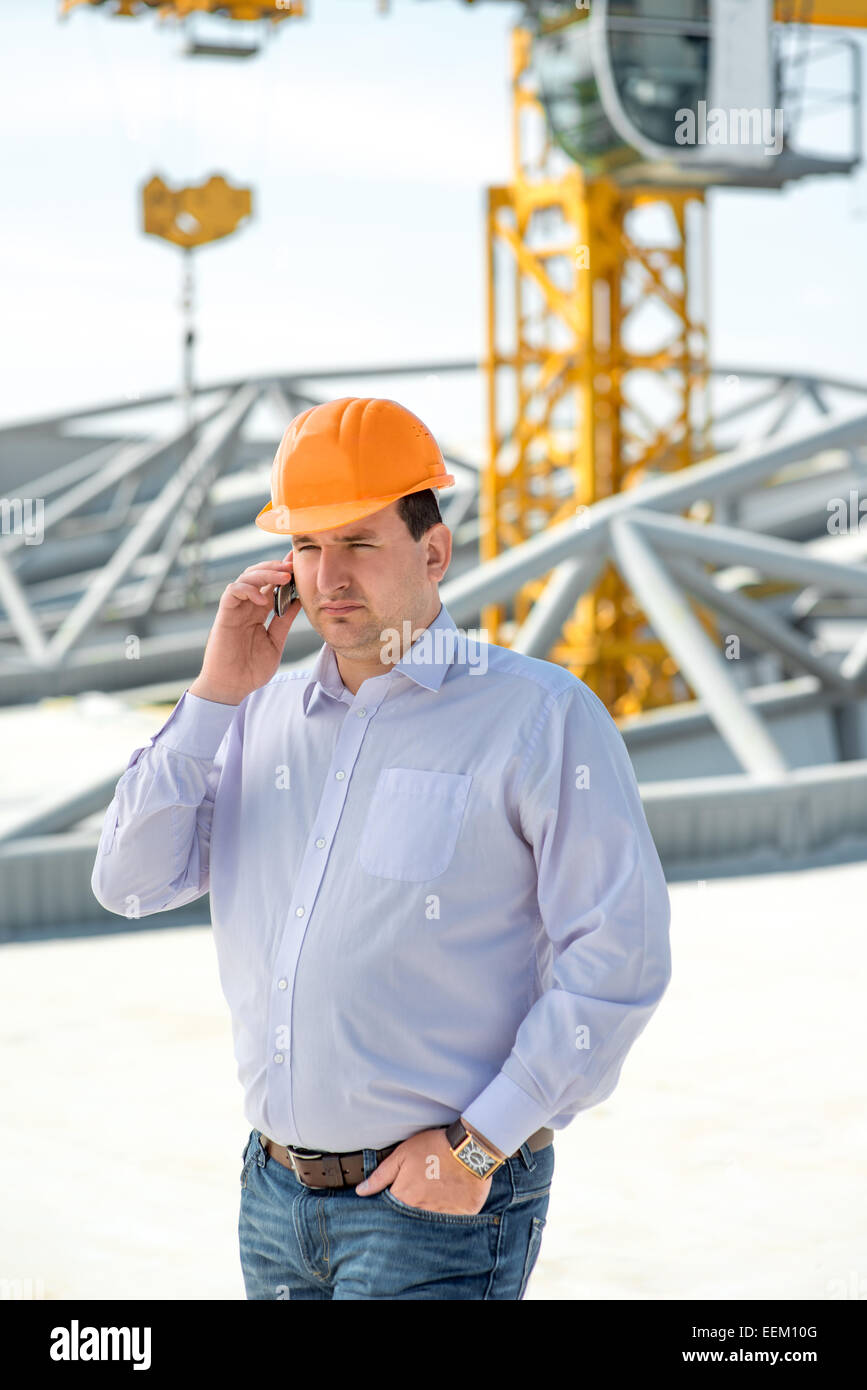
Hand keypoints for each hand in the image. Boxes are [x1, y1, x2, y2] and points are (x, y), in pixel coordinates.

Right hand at [189, 551, 300, 705]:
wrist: (232, 688)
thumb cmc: (251, 670)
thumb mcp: (276, 642)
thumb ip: (284, 621)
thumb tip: (300, 600)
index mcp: (259, 612)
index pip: (270, 585)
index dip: (283, 572)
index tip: (299, 564)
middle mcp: (247, 607)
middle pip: (258, 575)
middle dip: (276, 566)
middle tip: (293, 565)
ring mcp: (235, 610)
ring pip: (246, 578)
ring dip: (264, 573)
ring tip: (283, 576)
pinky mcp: (224, 615)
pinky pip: (232, 592)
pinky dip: (247, 589)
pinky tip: (262, 597)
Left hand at [355, 1127, 492, 1214]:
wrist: (469, 1149)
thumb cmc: (434, 1148)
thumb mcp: (402, 1155)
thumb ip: (381, 1176)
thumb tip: (361, 1192)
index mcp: (404, 1198)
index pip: (391, 1210)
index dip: (393, 1202)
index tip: (399, 1193)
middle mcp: (421, 1212)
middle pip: (409, 1217)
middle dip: (410, 1209)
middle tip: (420, 1192)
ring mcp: (442, 1216)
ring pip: (429, 1221)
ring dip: (428, 1212)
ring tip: (434, 1195)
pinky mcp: (461, 1216)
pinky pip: (450, 1221)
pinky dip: (448, 1213)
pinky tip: (450, 1200)